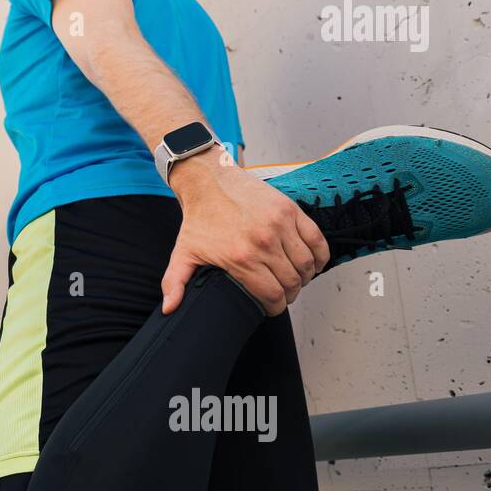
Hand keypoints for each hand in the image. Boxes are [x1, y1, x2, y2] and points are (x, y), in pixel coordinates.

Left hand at [161, 148, 330, 315]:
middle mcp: (263, 243)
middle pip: (292, 282)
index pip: (272, 295)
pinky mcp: (290, 210)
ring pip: (307, 265)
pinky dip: (320, 256)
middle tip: (284, 294)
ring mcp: (280, 225)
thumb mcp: (183, 252)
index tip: (272, 306)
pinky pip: (317, 241)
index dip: (275, 307)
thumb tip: (170, 309)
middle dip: (290, 294)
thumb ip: (176, 283)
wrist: (209, 181)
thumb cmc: (199, 218)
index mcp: (241, 258)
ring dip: (305, 277)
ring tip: (295, 279)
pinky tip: (312, 263)